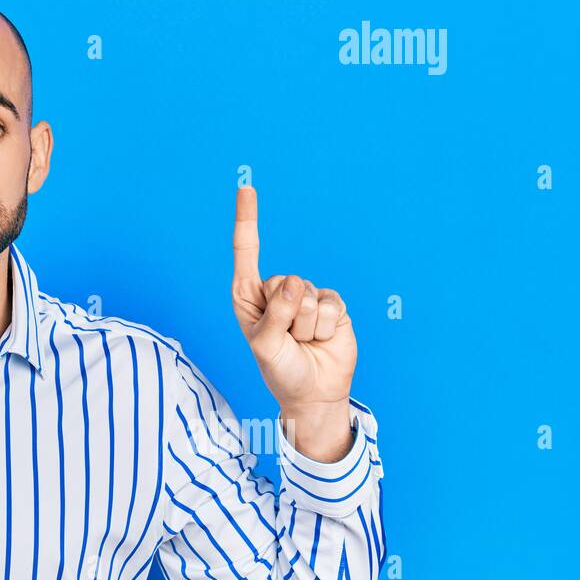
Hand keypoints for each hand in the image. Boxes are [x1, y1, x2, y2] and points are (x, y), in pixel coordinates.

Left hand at [231, 185, 355, 414]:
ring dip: (306, 327)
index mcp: (249, 294)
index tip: (247, 187)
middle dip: (288, 317)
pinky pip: (331, 306)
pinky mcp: (332, 305)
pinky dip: (326, 328)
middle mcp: (276, 291)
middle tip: (287, 339)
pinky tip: (322, 339)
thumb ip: (276, 313)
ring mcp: (306, 296)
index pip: (247, 251)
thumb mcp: (265, 344)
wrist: (313, 392)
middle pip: (284, 281)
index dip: (248, 219)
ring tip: (303, 342)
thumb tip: (294, 282)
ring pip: (309, 297)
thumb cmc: (279, 368)